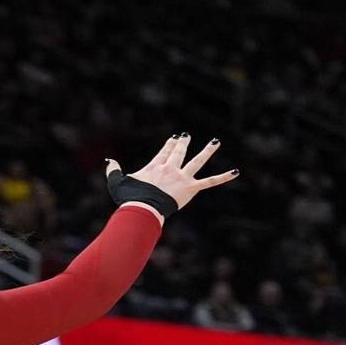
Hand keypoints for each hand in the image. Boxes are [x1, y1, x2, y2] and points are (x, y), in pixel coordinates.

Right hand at [106, 134, 238, 211]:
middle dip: (183, 143)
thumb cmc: (130, 198)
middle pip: (179, 152)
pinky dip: (223, 177)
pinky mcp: (191, 188)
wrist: (143, 208)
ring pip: (197, 161)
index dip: (169, 145)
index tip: (173, 138)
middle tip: (186, 136)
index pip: (164, 152)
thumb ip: (114, 171)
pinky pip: (210, 182)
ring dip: (207, 152)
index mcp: (155, 166)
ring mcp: (182, 177)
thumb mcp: (118, 183)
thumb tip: (109, 161)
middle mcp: (170, 168)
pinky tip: (236, 172)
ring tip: (215, 142)